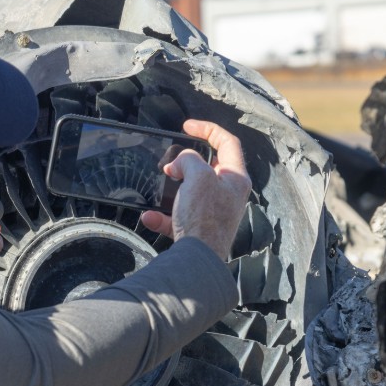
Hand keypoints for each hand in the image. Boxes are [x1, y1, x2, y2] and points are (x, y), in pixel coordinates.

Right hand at [138, 119, 251, 260]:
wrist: (198, 259)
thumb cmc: (204, 217)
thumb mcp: (197, 176)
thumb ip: (188, 160)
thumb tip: (179, 164)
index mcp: (235, 178)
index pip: (227, 142)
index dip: (207, 129)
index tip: (187, 126)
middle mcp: (228, 195)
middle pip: (207, 169)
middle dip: (185, 164)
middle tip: (170, 164)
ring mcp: (214, 213)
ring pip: (190, 193)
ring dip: (171, 191)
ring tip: (160, 190)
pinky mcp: (200, 229)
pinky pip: (178, 217)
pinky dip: (163, 216)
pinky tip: (150, 217)